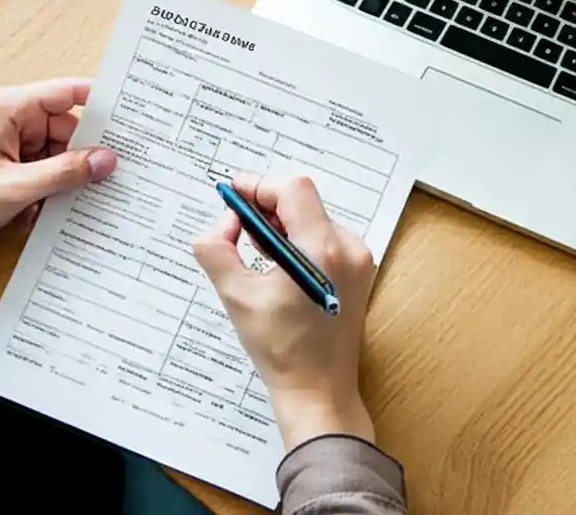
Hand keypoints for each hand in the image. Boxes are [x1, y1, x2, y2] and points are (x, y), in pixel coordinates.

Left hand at [0, 78, 116, 260]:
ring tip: (62, 204)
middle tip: (110, 180)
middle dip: (82, 155)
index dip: (102, 103)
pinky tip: (38, 210)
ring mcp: (3, 136)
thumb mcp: (15, 190)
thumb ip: (65, 173)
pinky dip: (43, 186)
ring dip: (59, 178)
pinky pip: (37, 165)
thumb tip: (108, 160)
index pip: (68, 92)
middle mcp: (7, 115)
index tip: (135, 117)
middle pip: (65, 127)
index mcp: (9, 108)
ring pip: (53, 150)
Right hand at [194, 174, 378, 450]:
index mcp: (322, 250)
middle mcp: (348, 249)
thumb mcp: (236, 296)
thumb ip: (216, 249)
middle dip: (267, 207)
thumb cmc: (281, 350)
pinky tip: (280, 266)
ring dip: (282, 225)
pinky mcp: (359, 272)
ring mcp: (358, 260)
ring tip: (257, 251)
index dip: (259, 185)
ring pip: (313, 219)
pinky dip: (299, 241)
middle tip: (238, 226)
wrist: (319, 391)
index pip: (293, 190)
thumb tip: (224, 221)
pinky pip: (325, 238)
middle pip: (304, 201)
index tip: (234, 194)